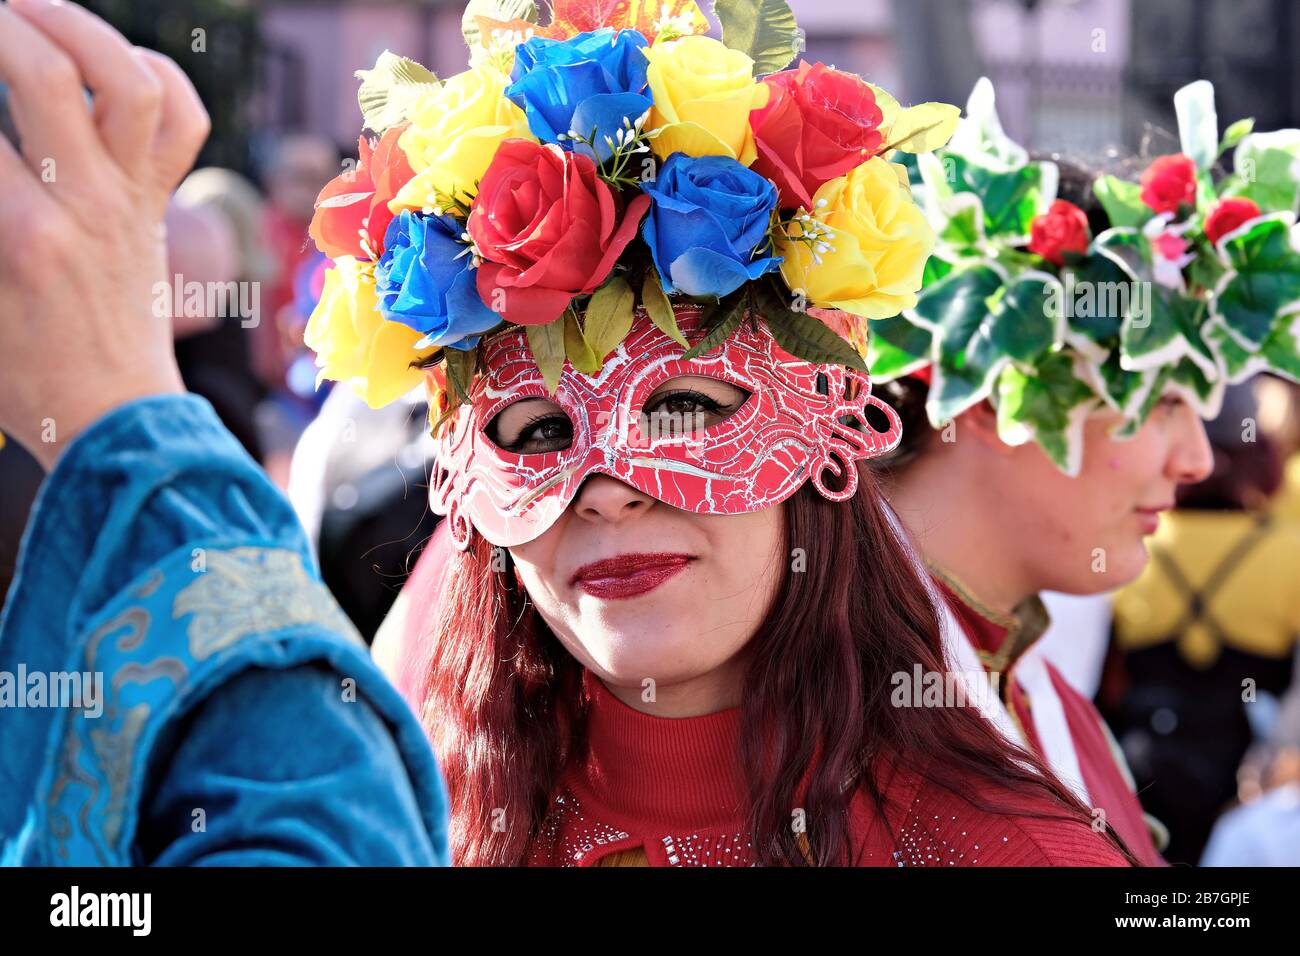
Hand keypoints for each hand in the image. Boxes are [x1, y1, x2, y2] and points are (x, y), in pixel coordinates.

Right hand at [0, 0, 209, 469]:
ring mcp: (132, 200)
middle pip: (44, 74)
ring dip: (77, 28)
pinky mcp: (159, 203)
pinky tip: (109, 64)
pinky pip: (183, 123)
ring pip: (129, 84)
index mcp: (19, 234)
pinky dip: (156, 76)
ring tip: (28, 10)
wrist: (114, 416)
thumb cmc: (21, 370)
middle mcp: (85, 205)